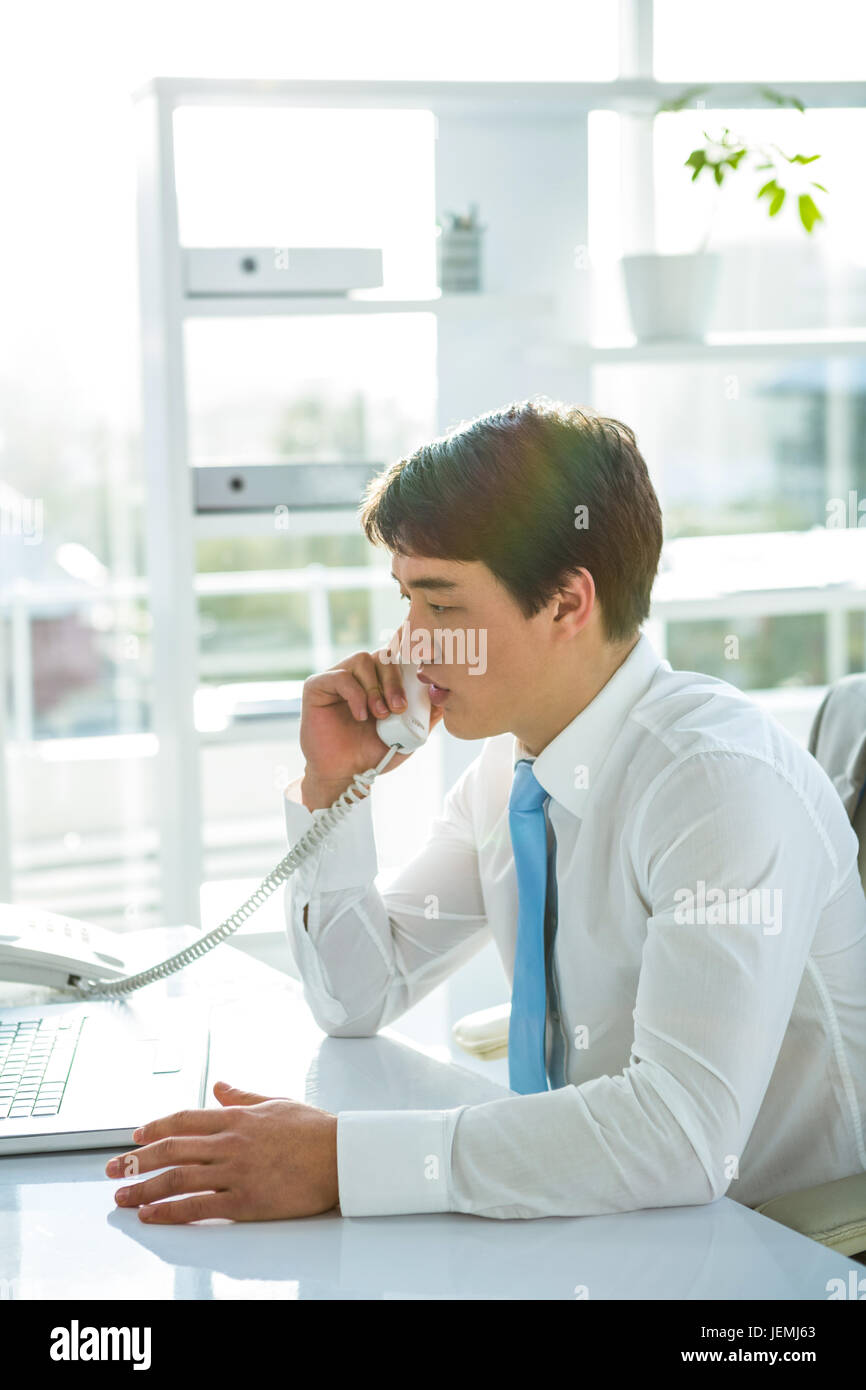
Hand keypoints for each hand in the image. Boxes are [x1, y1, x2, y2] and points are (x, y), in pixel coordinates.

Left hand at [104, 1081, 338, 1222]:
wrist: (341, 1156)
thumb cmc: (314, 1131)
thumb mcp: (276, 1103)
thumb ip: (243, 1096)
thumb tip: (220, 1085)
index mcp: (237, 1118)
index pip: (184, 1120)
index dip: (155, 1128)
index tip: (135, 1136)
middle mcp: (230, 1143)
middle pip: (171, 1149)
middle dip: (135, 1159)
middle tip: (111, 1167)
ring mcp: (235, 1172)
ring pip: (177, 1178)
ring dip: (143, 1187)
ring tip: (122, 1195)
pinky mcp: (244, 1202)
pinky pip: (198, 1208)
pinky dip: (170, 1212)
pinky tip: (151, 1215)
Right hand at [299, 620, 443, 795]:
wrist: (345, 776)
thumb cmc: (374, 754)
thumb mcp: (408, 736)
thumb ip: (426, 716)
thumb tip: (445, 696)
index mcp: (381, 681)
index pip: (397, 656)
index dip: (409, 661)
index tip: (421, 679)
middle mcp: (360, 675)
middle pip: (382, 655)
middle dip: (395, 680)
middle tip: (399, 707)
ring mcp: (338, 678)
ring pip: (362, 659)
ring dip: (376, 688)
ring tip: (380, 714)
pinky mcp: (317, 686)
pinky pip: (340, 676)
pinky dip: (355, 694)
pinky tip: (360, 715)